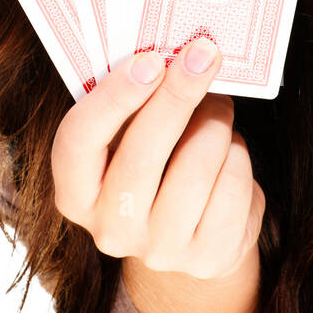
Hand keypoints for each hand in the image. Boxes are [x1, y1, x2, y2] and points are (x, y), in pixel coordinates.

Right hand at [51, 38, 265, 279]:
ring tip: (216, 108)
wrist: (191, 228)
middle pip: (141, 155)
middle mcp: (110, 229)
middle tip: (202, 54)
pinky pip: (233, 186)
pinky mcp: (208, 258)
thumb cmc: (152, 159)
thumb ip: (133, 98)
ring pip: (196, 166)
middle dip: (176, 95)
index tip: (150, 60)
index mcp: (75, 192)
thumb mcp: (127, 132)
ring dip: (215, 122)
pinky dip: (237, 154)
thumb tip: (172, 54)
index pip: (79, 143)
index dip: (113, 98)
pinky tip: (228, 151)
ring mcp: (159, 250)